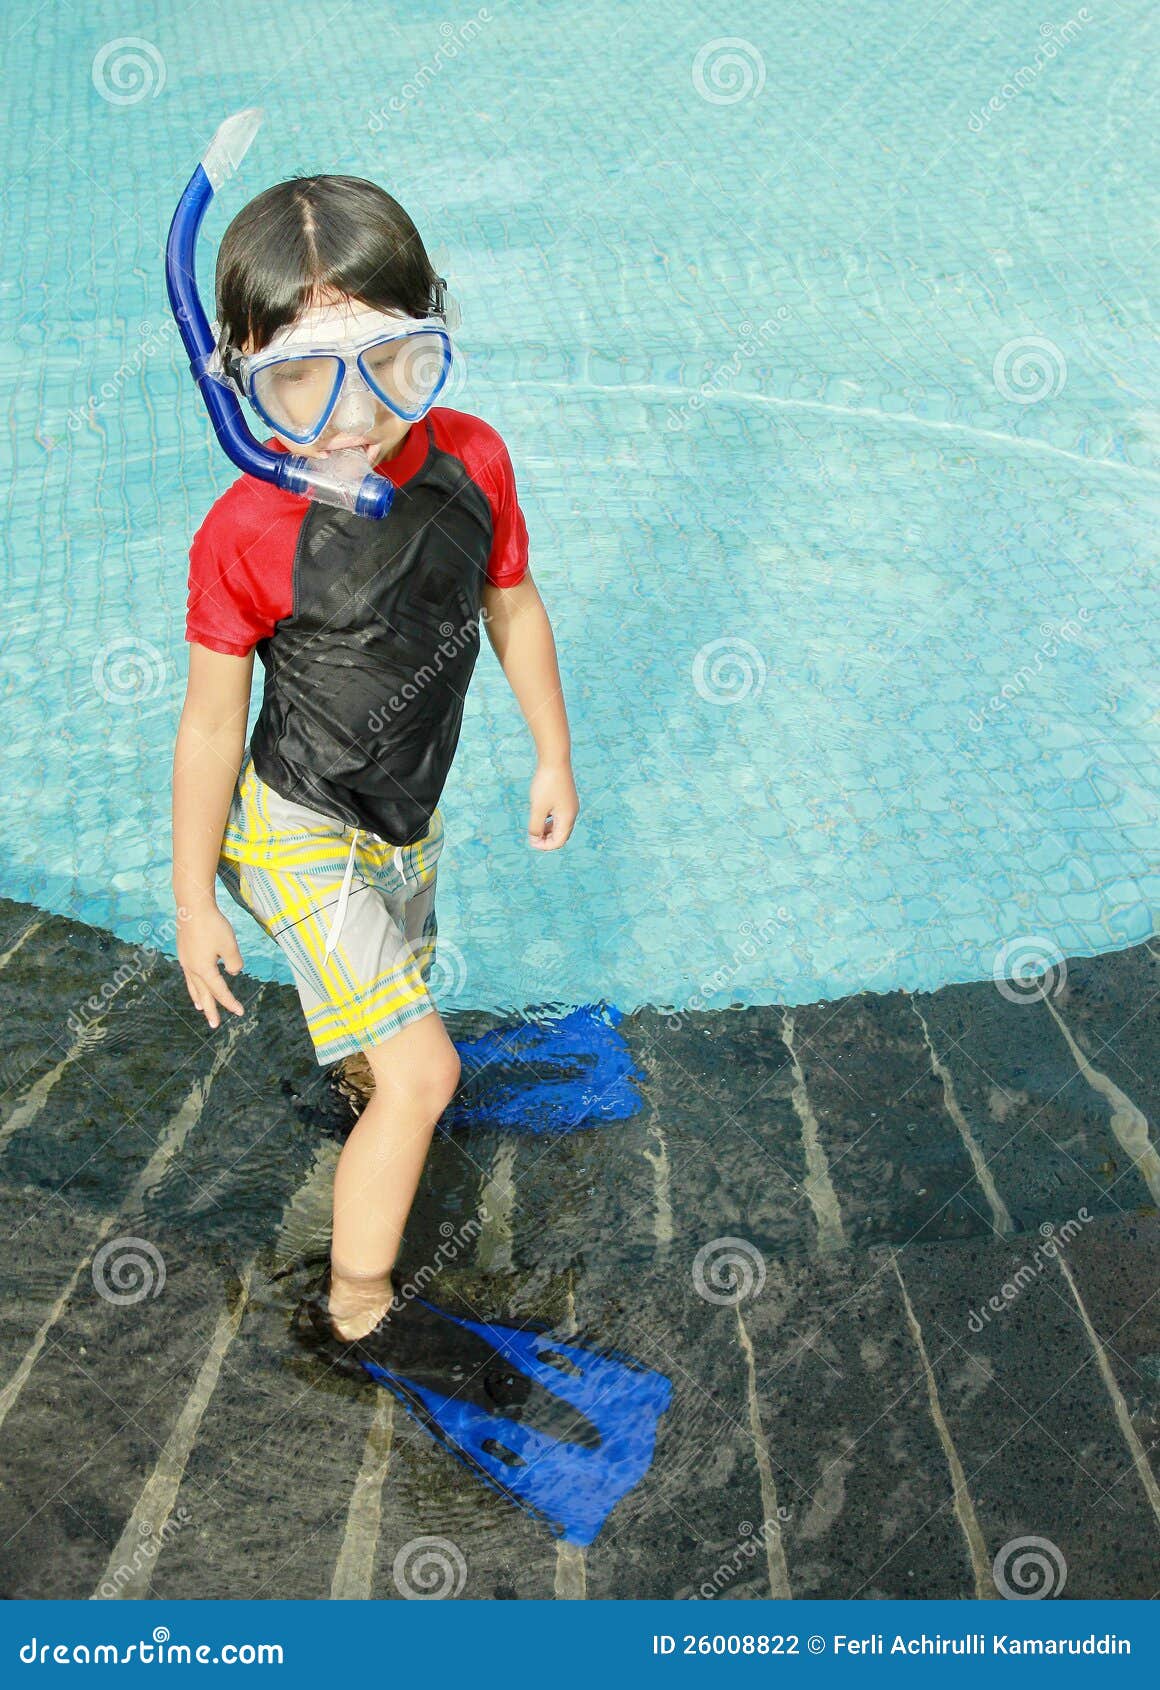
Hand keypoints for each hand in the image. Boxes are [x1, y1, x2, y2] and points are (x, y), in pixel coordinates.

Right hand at [176, 902, 244, 1027]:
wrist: (192, 906)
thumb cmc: (212, 925)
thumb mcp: (230, 945)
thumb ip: (234, 962)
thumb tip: (233, 971)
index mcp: (204, 970)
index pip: (220, 991)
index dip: (231, 1002)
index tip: (240, 1012)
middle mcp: (192, 969)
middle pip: (203, 994)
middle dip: (210, 1010)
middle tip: (214, 1024)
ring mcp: (185, 961)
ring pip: (193, 985)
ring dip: (199, 997)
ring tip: (200, 1007)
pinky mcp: (184, 952)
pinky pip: (189, 974)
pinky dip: (193, 983)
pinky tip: (195, 981)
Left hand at [527, 760, 578, 850]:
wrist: (555, 760)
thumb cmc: (546, 784)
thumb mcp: (538, 808)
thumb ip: (536, 826)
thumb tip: (534, 839)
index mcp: (567, 818)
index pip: (559, 842)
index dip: (544, 846)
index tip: (530, 841)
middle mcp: (572, 813)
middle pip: (561, 836)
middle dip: (547, 840)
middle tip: (531, 837)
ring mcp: (570, 806)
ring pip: (560, 826)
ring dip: (547, 831)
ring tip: (534, 828)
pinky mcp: (566, 798)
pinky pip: (559, 816)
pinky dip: (549, 821)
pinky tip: (540, 816)